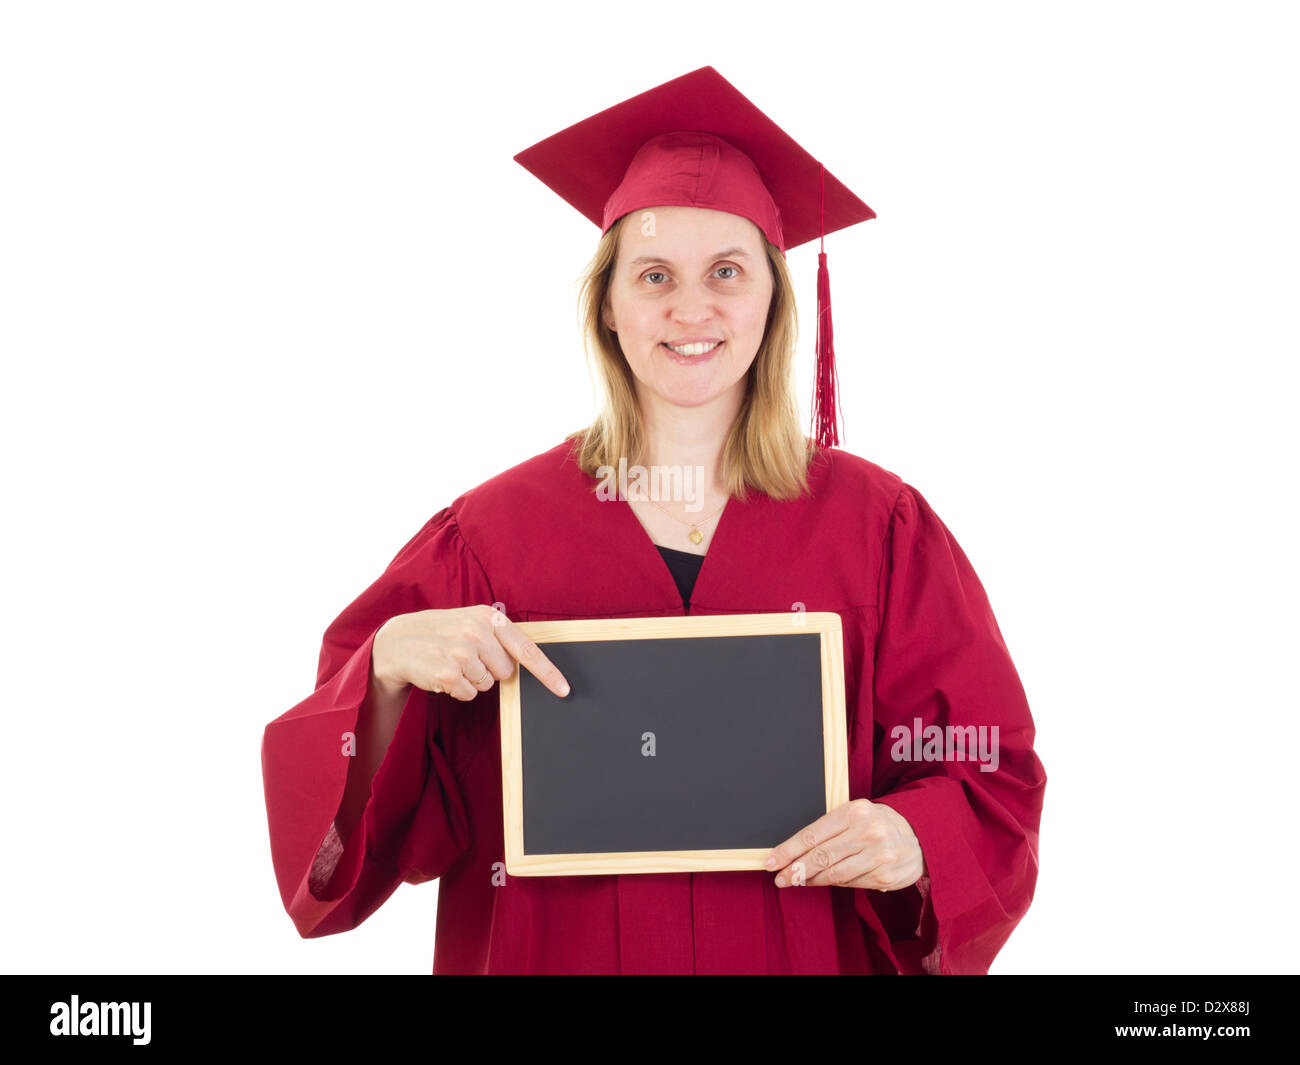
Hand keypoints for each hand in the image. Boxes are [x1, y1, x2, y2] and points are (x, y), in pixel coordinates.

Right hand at [372, 604, 569, 701]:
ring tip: (451, 662)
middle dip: (489, 671)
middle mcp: (476, 632)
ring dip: (470, 680)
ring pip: (486, 685)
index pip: (526, 648)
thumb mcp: (470, 623)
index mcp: (487, 618)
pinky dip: (456, 690)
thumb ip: (497, 638)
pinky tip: (442, 673)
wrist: (397, 640)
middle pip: (506, 672)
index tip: (563, 689)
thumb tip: (524, 664)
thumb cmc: (441, 633)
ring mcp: (461, 652)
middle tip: (466, 658)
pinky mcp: (447, 673)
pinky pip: (468, 694)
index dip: (547, 672)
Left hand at [765, 798, 926, 890]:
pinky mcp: (885, 876)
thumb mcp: (856, 814)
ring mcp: (878, 856)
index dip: (788, 851)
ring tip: (797, 881)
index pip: (812, 835)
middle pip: (820, 857)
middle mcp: (867, 832)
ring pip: (834, 874)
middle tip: (779, 879)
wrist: (919, 835)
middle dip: (795, 870)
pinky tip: (824, 881)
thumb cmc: (877, 823)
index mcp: (854, 812)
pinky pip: (850, 884)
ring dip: (811, 880)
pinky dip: (834, 884)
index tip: (771, 862)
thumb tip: (794, 851)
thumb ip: (829, 829)